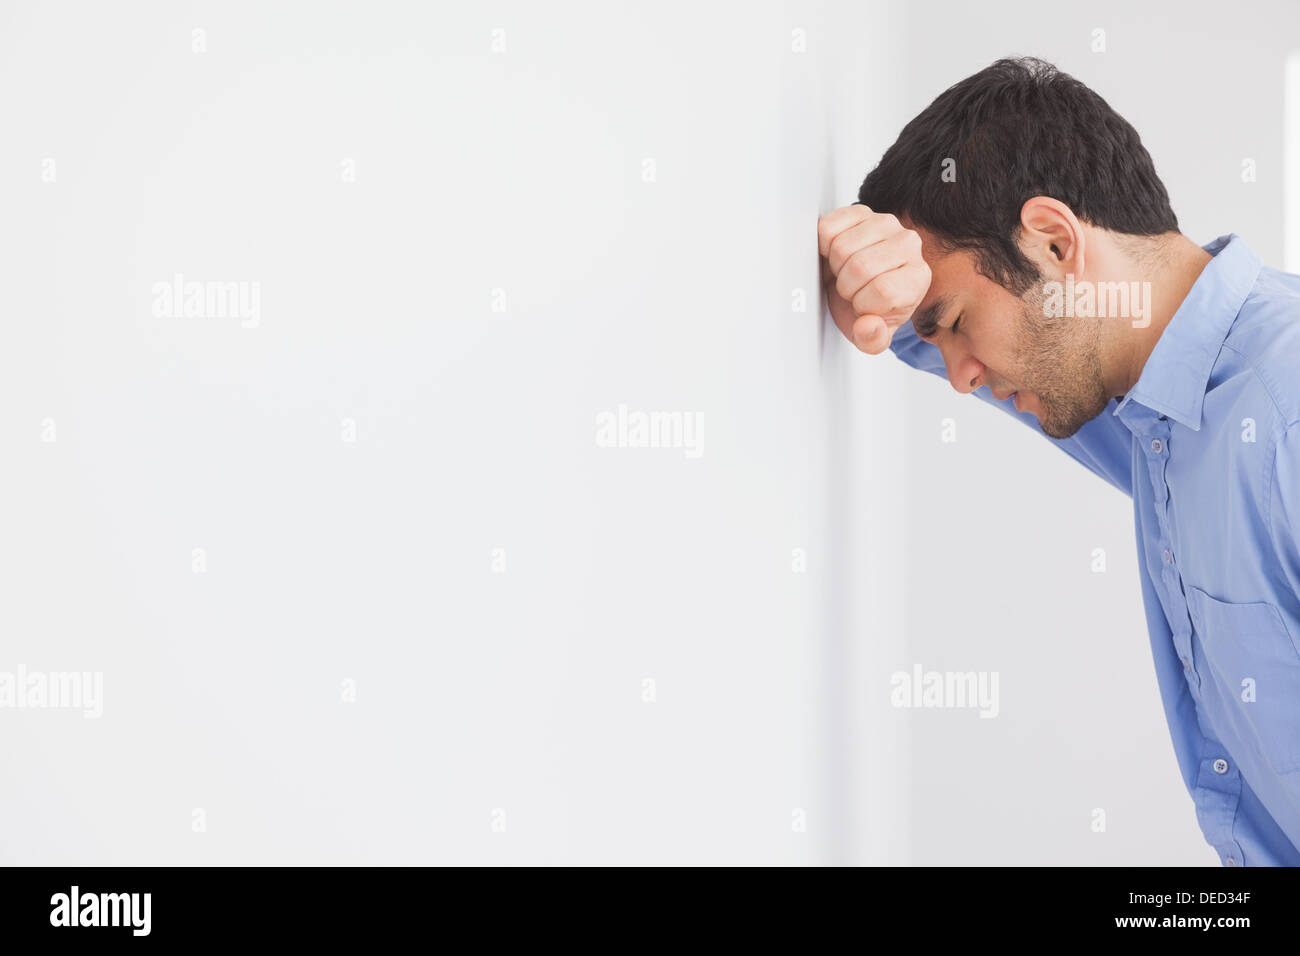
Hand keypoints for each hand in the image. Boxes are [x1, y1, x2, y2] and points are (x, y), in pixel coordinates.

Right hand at [817, 204, 930, 354]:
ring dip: (835, 266)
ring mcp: (885, 223)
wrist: (857, 285)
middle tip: (851, 289)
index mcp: (917, 277)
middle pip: (860, 267)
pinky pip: (829, 227)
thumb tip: (867, 327)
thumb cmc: (867, 308)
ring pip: (842, 247)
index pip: (884, 290)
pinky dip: (823, 246)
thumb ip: (872, 340)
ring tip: (845, 272)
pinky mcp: (860, 211)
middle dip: (846, 286)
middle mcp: (908, 244)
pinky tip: (835, 255)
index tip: (863, 305)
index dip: (863, 304)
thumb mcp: (872, 335)